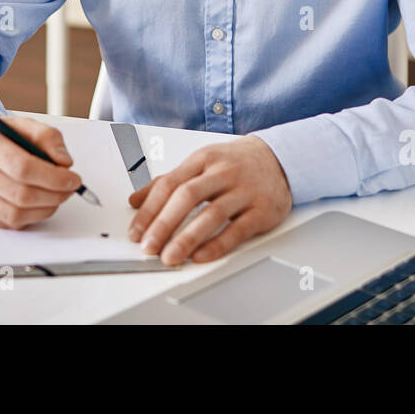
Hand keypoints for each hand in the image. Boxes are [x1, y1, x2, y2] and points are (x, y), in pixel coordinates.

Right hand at [0, 117, 82, 229]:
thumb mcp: (22, 125)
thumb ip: (48, 137)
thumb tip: (65, 163)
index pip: (23, 167)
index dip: (53, 178)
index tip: (74, 179)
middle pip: (22, 195)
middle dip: (55, 195)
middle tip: (71, 189)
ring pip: (16, 214)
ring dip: (46, 208)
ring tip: (57, 195)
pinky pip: (10, 222)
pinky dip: (32, 215)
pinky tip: (39, 202)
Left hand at [127, 136, 291, 265]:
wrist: (279, 158)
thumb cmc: (234, 163)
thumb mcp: (199, 163)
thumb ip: (168, 181)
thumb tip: (136, 201)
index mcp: (202, 159)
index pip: (169, 183)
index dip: (149, 210)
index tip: (136, 232)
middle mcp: (222, 172)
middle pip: (187, 197)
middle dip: (164, 224)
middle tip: (149, 247)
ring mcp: (243, 190)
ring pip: (212, 214)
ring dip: (188, 238)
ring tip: (171, 256)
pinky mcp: (262, 209)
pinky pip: (237, 230)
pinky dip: (218, 245)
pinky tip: (201, 256)